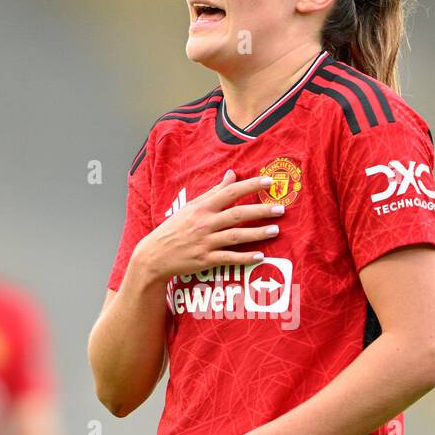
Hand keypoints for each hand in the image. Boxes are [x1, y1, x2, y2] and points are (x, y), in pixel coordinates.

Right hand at [133, 170, 283, 281]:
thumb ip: (214, 191)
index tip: (270, 181)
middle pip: (237, 214)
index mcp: (202, 207)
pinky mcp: (205, 260)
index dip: (251, 186)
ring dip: (257, 233)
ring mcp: (205, 242)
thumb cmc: (174, 228)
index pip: (230, 192)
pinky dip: (244, 257)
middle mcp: (204, 223)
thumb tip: (232, 174)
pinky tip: (260, 256)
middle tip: (280, 209)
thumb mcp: (191, 206)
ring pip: (235, 236)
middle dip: (260, 211)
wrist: (154, 255)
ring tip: (275, 230)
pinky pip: (228, 258)